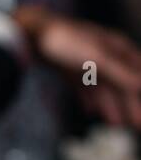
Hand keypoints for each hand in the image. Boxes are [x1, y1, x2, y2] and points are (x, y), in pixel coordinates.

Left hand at [14, 4, 140, 127]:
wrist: (30, 33)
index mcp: (117, 47)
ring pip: (102, 87)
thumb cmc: (66, 40)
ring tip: (116, 124)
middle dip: (129, 105)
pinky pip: (82, 86)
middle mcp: (104, 53)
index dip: (140, 92)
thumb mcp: (97, 57)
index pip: (137, 74)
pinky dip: (88, 98)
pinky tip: (90, 110)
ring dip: (110, 105)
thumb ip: (121, 72)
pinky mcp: (67, 67)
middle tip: (135, 126)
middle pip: (120, 83)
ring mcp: (85, 61)